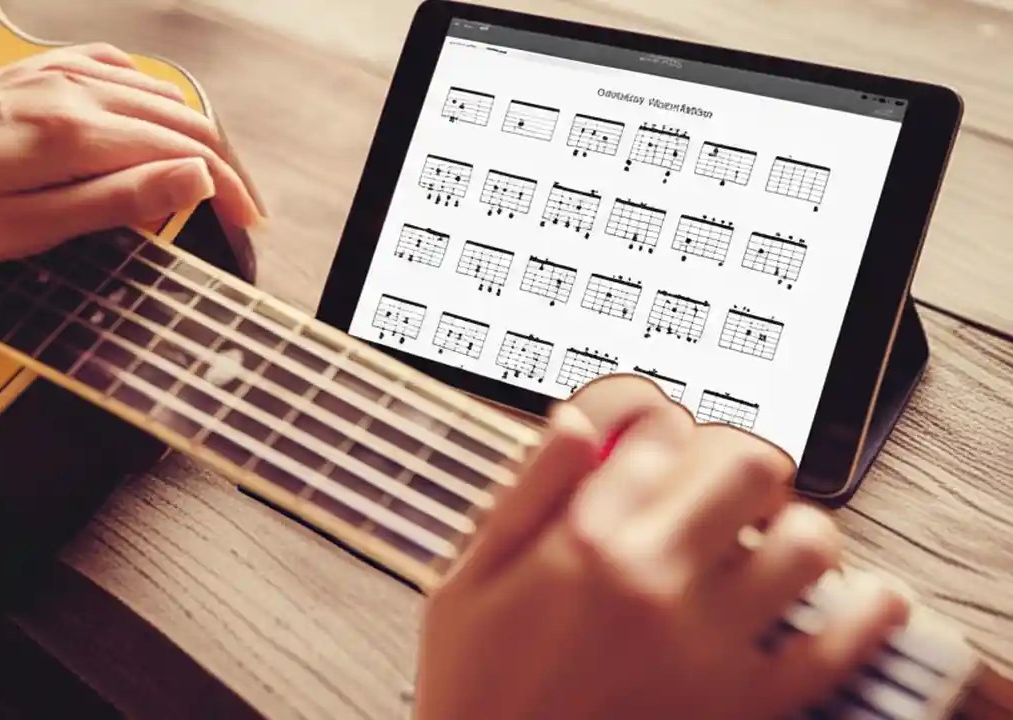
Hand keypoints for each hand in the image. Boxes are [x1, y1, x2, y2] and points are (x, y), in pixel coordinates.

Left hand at [0, 43, 260, 268]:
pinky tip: (144, 113)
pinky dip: (144, 92)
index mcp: (72, 134)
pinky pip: (108, 67)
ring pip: (150, 89)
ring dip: (188, 130)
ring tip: (201, 176)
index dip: (227, 190)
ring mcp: (45, 75)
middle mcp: (67, 90)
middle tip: (240, 210)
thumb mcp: (25, 229)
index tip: (248, 223)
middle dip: (220, 163)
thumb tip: (194, 176)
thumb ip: (116, 200)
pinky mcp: (25, 74)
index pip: (183, 152)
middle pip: (177, 116)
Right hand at [415, 376, 907, 718]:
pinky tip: (865, 598)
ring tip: (774, 539)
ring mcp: (707, 643)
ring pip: (807, 542)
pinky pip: (836, 646)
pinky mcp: (743, 704)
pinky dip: (868, 614)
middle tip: (722, 484)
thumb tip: (575, 422)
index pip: (660, 431)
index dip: (664, 426)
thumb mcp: (468, 582)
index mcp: (582, 540)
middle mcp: (653, 579)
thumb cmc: (475, 691)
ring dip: (797, 527)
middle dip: (739, 460)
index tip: (659, 445)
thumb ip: (525, 495)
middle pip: (748, 464)